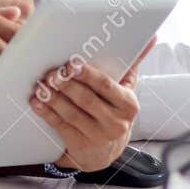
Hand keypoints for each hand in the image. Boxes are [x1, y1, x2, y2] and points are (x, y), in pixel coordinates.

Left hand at [29, 42, 151, 172]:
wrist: (106, 151)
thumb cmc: (114, 110)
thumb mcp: (126, 90)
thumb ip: (132, 64)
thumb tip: (152, 37)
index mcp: (129, 105)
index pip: (106, 85)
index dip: (87, 75)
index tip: (72, 63)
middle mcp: (116, 123)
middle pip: (86, 99)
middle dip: (66, 85)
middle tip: (51, 73)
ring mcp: (98, 136)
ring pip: (71, 113)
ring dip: (53, 98)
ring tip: (41, 85)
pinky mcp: (81, 146)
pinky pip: (61, 126)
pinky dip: (47, 113)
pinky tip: (37, 102)